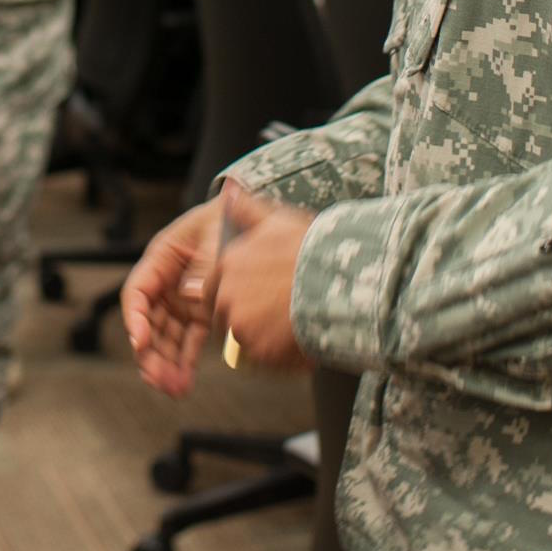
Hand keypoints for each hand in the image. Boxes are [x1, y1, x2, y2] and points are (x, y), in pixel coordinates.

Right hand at [122, 198, 222, 398]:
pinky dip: (184, 363)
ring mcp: (182, 301)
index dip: (135, 318)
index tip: (140, 341)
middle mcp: (166, 283)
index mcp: (162, 258)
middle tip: (158, 378)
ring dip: (165, 365)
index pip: (138, 290)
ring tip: (172, 388)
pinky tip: (183, 382)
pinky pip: (187, 343)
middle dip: (150, 353)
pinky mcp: (200, 316)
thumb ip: (206, 261)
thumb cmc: (230, 220)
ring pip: (164, 339)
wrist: (254, 221)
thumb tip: (190, 292)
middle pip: (148, 322)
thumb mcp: (217, 233)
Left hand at [211, 182, 314, 371]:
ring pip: (241, 339)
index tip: (257, 294)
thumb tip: (228, 192)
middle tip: (275, 313)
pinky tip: (297, 340)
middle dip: (243, 318)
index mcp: (227, 264)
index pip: (212, 287)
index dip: (233, 293)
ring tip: (291, 326)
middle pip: (222, 315)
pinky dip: (276, 356)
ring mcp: (240, 325)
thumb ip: (246, 210)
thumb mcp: (277, 220)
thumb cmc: (311, 248)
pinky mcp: (259, 351)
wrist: (339, 282)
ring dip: (260, 338)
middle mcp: (226, 295)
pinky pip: (261, 359)